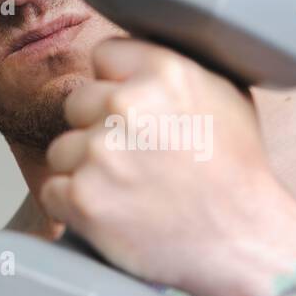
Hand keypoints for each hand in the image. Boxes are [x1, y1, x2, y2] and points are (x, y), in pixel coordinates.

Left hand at [40, 38, 292, 294]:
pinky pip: (53, 190)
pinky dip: (74, 205)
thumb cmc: (238, 174)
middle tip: (136, 160)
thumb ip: (177, 65)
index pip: (105, 55)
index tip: (136, 114)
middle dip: (98, 128)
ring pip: (62, 149)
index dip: (118, 84)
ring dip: (84, 169)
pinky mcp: (81, 197)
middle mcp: (127, 105)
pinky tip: (113, 212)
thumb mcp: (226, 95)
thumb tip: (139, 53)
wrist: (243, 243)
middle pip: (78, 102)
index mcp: (164, 71)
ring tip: (129, 190)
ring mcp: (100, 153)